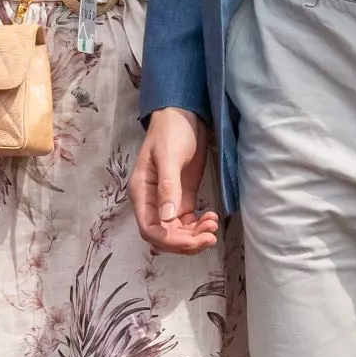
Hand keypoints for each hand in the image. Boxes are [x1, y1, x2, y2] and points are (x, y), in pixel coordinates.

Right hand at [130, 108, 219, 252]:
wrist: (184, 115)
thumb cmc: (171, 131)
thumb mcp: (169, 157)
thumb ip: (168, 187)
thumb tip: (167, 219)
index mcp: (141, 193)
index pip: (150, 229)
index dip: (170, 240)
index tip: (193, 241)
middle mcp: (151, 202)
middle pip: (164, 236)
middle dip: (186, 241)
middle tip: (210, 237)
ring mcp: (167, 201)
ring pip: (177, 232)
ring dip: (195, 235)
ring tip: (213, 225)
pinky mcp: (182, 198)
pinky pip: (187, 222)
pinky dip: (199, 226)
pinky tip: (212, 218)